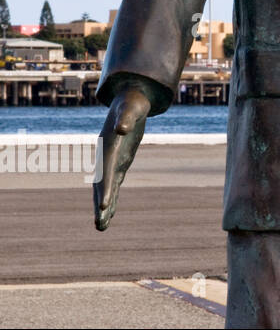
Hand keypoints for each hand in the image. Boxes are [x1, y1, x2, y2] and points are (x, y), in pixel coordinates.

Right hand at [92, 86, 151, 230]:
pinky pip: (115, 184)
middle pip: (101, 185)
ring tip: (101, 227)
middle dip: (100, 205)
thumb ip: (125, 118)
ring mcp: (111, 162)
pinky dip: (113, 198)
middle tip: (99, 225)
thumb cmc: (129, 105)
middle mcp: (106, 158)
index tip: (105, 206)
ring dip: (105, 207)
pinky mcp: (119, 163)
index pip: (106, 173)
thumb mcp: (130, 109)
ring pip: (107, 189)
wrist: (128, 103)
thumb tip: (122, 128)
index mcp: (108, 149)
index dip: (105, 189)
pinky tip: (111, 213)